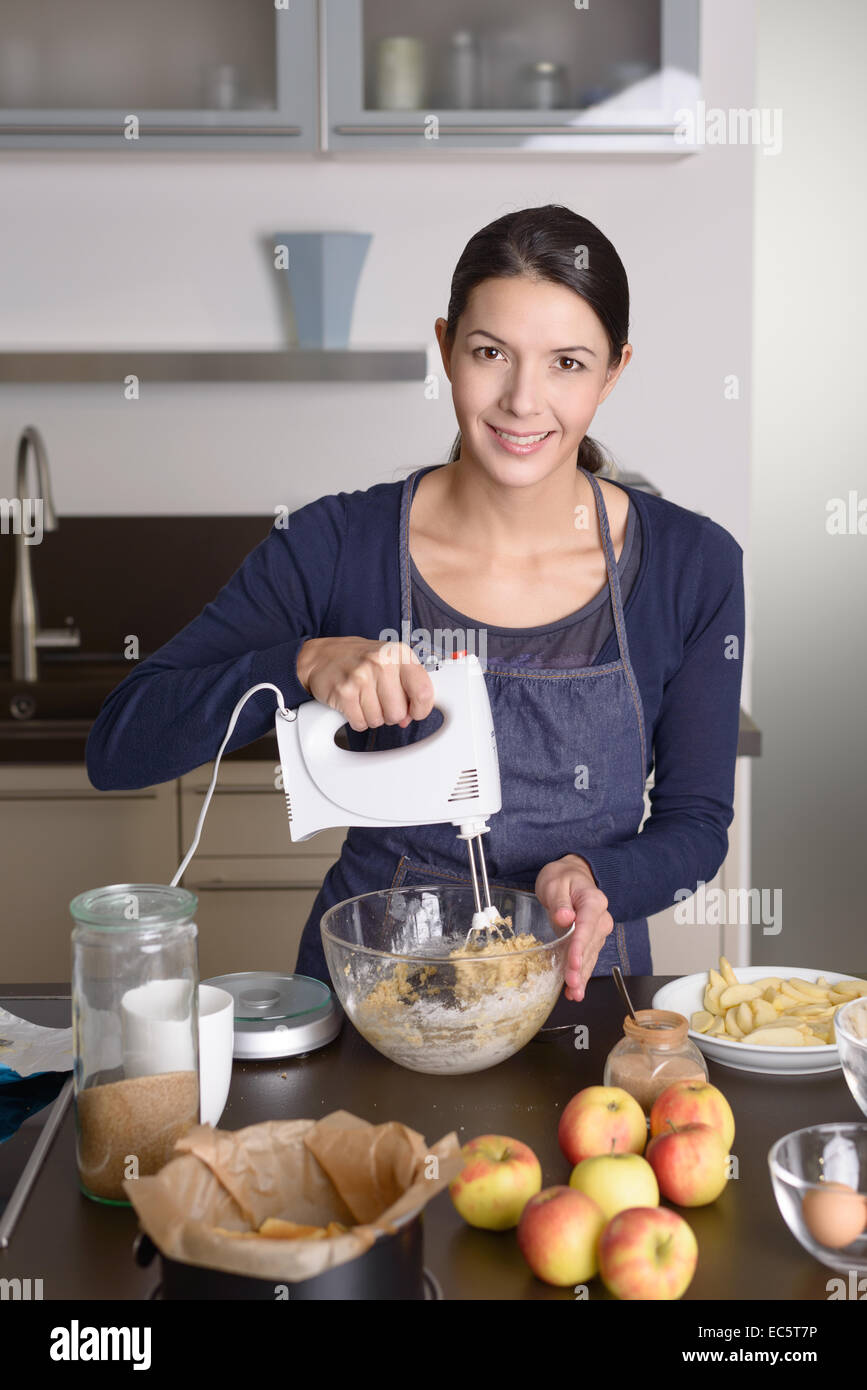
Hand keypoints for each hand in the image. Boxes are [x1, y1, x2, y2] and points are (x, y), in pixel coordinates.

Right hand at [296, 637, 434, 731]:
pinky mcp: (344, 692)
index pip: (423, 691)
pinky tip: (353, 704)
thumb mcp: (389, 662)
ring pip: (379, 720)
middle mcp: (381, 662)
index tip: (414, 712)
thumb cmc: (359, 659)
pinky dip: (357, 719)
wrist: (322, 656)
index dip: (421, 709)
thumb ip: (407, 685)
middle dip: (390, 714)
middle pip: (398, 712)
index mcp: (399, 653)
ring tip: (364, 699)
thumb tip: (411, 716)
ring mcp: (361, 676)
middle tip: (379, 701)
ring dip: (372, 716)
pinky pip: (360, 723)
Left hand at [535, 854, 613, 1002]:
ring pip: (591, 956)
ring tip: (574, 994)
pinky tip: (574, 990)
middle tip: (572, 985)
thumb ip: (560, 901)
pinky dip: (581, 974)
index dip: (580, 947)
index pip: (587, 926)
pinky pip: (587, 958)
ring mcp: (598, 930)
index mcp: (593, 901)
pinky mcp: (591, 939)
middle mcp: (600, 918)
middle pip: (590, 946)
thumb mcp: (555, 883)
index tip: (572, 963)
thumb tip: (564, 918)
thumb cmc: (562, 878)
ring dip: (582, 976)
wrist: (571, 875)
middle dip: (581, 967)